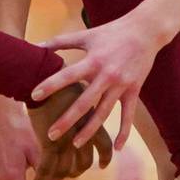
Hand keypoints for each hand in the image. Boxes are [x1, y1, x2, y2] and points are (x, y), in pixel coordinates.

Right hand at [28, 85, 111, 179]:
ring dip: (58, 178)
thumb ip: (86, 104)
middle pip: (85, 162)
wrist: (40, 72)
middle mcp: (83, 132)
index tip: (102, 164)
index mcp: (93, 118)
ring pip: (65, 169)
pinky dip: (41, 178)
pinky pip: (46, 167)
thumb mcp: (81, 90)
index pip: (105, 146)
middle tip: (71, 173)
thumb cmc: (59, 78)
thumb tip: (89, 108)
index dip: (104, 157)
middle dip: (77, 171)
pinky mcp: (49, 141)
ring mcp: (66, 138)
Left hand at [32, 10, 179, 150]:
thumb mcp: (85, 35)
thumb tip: (35, 45)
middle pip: (85, 102)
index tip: (34, 95)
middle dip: (68, 119)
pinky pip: (129, 115)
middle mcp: (107, 75)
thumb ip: (60, 42)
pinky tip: (116, 148)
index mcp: (93, 60)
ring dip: (90, 130)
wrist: (145, 31)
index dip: (51, 84)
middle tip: (51, 135)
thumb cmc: (111, 32)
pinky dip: (124, 132)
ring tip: (76, 144)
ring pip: (104, 112)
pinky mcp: (134, 91)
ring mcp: (121, 85)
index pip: (68, 75)